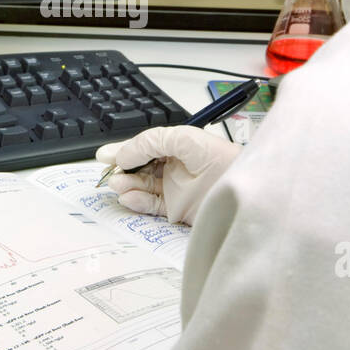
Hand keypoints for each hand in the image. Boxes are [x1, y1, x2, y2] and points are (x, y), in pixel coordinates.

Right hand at [94, 126, 242, 225]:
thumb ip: (151, 142)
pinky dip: (138, 202)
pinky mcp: (177, 210)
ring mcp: (176, 189)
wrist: (243, 194)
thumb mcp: (184, 140)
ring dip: (128, 184)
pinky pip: (151, 205)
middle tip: (108, 172)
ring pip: (143, 185)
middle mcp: (176, 166)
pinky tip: (128, 197)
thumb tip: (123, 154)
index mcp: (179, 146)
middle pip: (141, 166)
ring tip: (118, 184)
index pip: (146, 146)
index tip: (105, 156)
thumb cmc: (223, 162)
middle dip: (124, 168)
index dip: (126, 150)